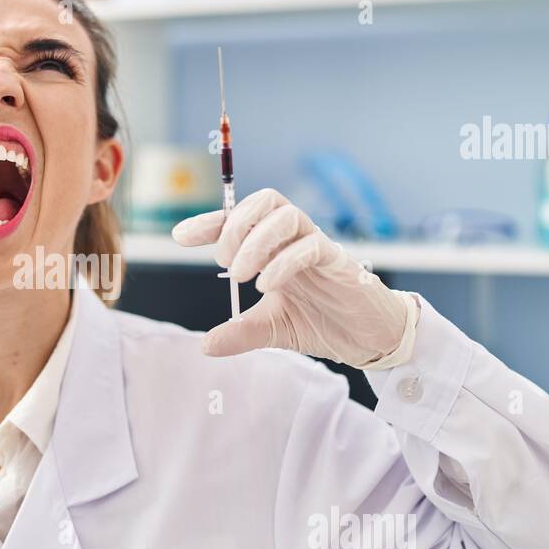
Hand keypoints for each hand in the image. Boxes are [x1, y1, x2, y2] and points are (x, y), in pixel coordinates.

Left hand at [172, 188, 418, 368]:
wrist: (368, 341)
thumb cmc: (324, 323)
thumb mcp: (272, 330)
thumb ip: (240, 333)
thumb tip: (204, 346)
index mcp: (276, 249)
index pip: (241, 222)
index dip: (210, 223)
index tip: (180, 237)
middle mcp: (294, 240)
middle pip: (265, 202)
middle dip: (234, 225)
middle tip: (221, 261)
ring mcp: (317, 247)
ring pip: (287, 215)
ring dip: (256, 240)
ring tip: (240, 274)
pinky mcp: (339, 262)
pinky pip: (311, 246)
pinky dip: (283, 261)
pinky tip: (266, 284)